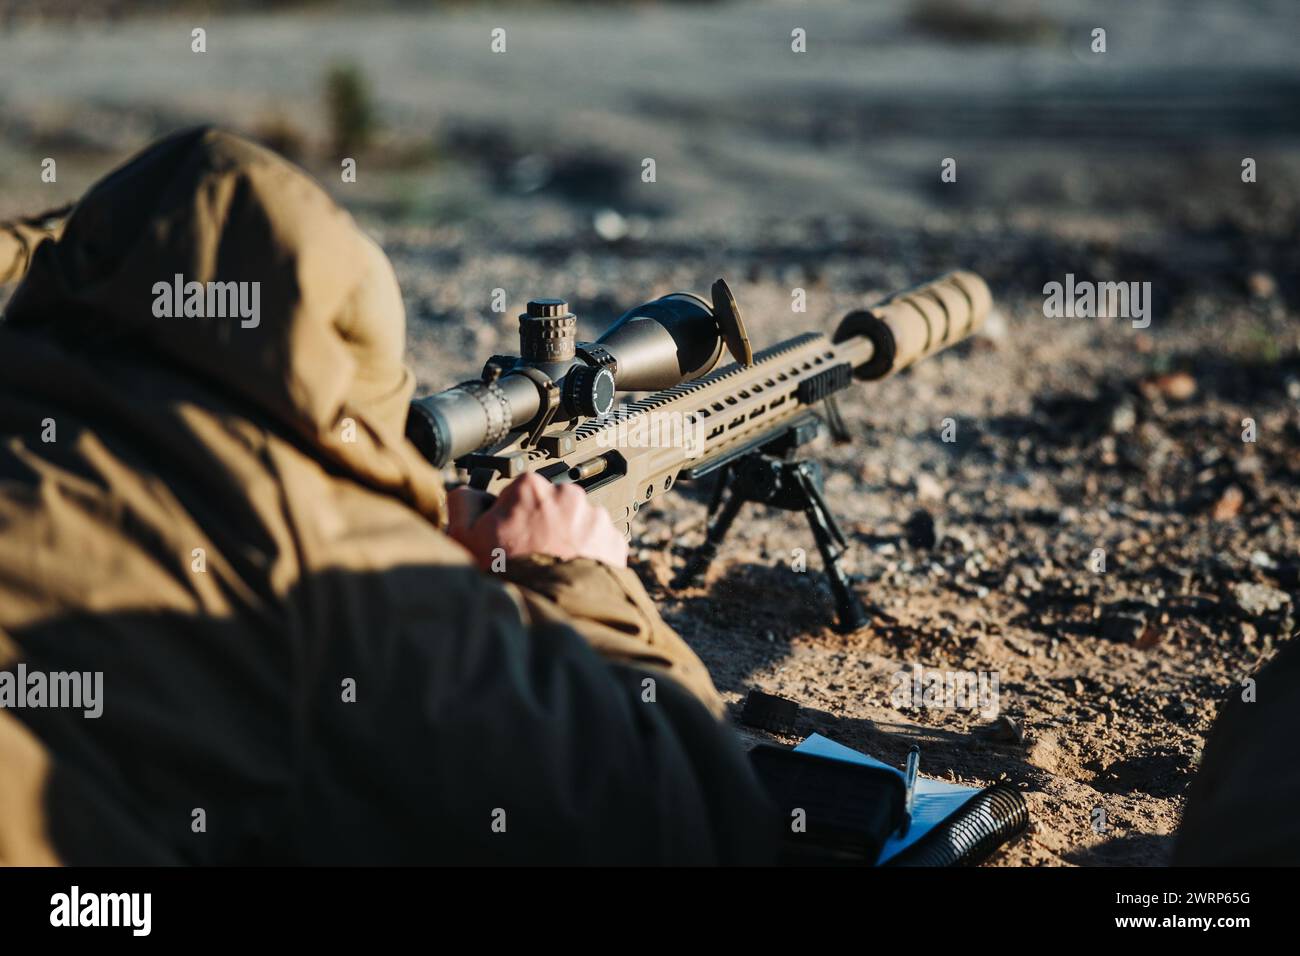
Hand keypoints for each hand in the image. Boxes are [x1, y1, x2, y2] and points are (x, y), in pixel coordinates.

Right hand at [447, 472, 627, 570]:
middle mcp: (567, 494)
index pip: (517, 494)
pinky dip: (588, 556)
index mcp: (530, 487)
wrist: (549, 610)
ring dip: (566, 540)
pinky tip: (571, 573)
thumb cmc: (506, 576)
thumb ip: (464, 502)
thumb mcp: (465, 536)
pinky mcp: (614, 542)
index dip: (509, 519)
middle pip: (550, 507)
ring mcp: (594, 518)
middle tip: (529, 556)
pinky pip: (598, 545)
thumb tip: (471, 492)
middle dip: (541, 526)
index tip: (508, 539)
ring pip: (576, 525)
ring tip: (552, 568)